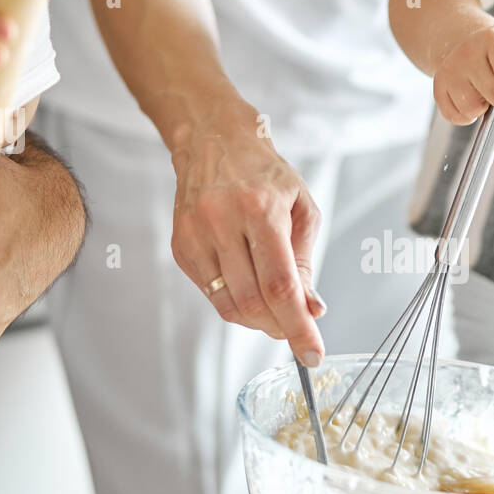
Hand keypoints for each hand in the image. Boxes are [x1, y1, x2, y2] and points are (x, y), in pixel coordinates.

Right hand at [170, 100, 326, 365]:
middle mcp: (223, 222)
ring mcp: (196, 235)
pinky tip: (249, 289)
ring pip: (229, 305)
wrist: (213, 139)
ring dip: (258, 320)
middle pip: (253, 302)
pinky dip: (235, 303)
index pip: (280, 285)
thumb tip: (311, 309)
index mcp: (260, 209)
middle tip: (296, 331)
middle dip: (280, 327)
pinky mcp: (180, 246)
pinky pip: (211, 294)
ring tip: (275, 311)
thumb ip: (305, 262)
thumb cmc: (265, 173)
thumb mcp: (301, 208)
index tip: (312, 354)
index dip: (298, 326)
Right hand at [433, 21, 493, 125]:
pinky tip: (473, 97)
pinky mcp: (438, 88)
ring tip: (488, 90)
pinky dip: (469, 115)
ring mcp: (450, 70)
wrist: (470, 47)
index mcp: (493, 38)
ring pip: (474, 109)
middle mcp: (467, 52)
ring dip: (486, 108)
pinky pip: (457, 117)